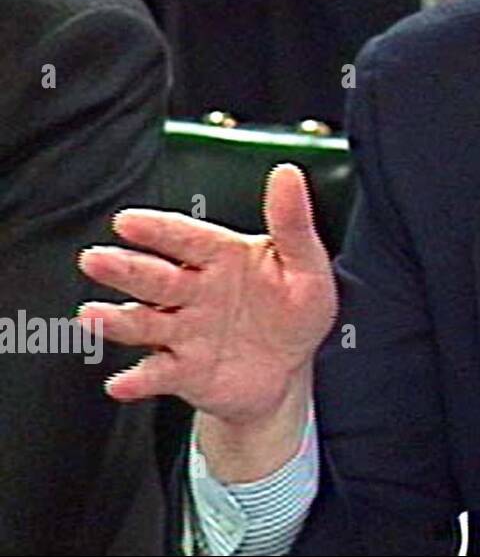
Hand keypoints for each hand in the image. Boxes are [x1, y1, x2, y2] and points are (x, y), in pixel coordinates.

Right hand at [77, 164, 336, 427]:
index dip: (158, 230)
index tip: (128, 221)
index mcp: (221, 257)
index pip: (186, 237)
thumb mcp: (306, 265)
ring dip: (117, 320)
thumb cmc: (294, 310)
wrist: (289, 370)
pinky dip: (138, 379)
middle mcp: (194, 292)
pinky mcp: (181, 371)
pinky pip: (155, 374)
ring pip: (144, 322)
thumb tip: (288, 173)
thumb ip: (292, 222)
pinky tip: (124, 383)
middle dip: (124, 268)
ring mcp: (184, 331)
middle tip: (96, 259)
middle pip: (154, 277)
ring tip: (94, 315)